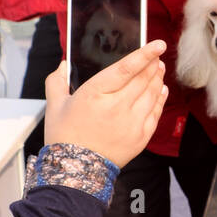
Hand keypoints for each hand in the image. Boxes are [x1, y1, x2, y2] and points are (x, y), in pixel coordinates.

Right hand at [44, 40, 168, 166]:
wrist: (76, 171)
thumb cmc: (64, 137)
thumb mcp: (54, 106)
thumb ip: (56, 81)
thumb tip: (63, 64)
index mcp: (95, 94)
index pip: (126, 68)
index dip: (144, 54)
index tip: (158, 45)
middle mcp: (117, 106)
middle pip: (143, 79)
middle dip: (152, 65)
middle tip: (156, 56)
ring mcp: (132, 122)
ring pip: (152, 94)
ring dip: (157, 79)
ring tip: (158, 69)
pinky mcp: (141, 137)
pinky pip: (155, 112)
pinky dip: (160, 98)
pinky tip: (161, 90)